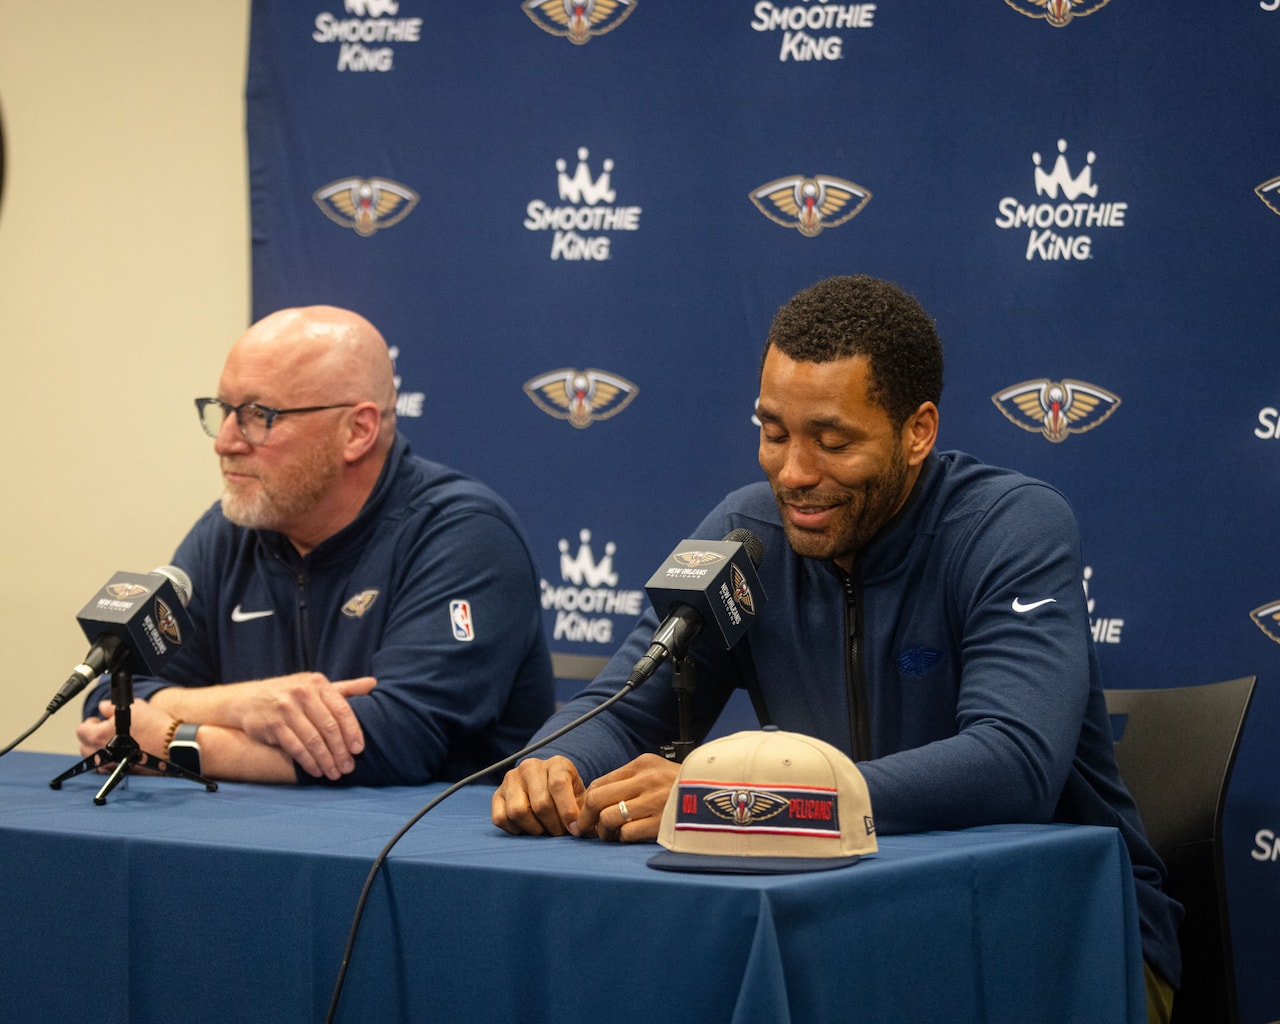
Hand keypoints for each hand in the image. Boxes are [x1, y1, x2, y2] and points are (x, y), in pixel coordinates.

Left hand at [76, 698, 175, 768]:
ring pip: (93, 760)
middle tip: (104, 730)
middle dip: (91, 737)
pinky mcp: (121, 771)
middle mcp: (101, 752)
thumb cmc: (153, 725)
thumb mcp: (133, 707)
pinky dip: (108, 761)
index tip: (98, 721)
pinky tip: (119, 753)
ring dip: (98, 750)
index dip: (89, 723)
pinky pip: (106, 768)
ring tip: (111, 742)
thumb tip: (103, 707)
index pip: (81, 730)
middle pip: (84, 747)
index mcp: (99, 735)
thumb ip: (111, 707)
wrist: (170, 744)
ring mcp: (110, 764)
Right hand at [229, 673, 375, 779]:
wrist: (248, 699)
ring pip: (313, 740)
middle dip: (341, 751)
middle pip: (329, 727)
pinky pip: (295, 748)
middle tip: (348, 768)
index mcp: (318, 683)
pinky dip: (308, 762)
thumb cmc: (290, 694)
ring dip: (326, 760)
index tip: (359, 750)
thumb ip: (345, 688)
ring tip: (334, 774)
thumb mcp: (315, 686)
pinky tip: (316, 771)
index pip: (342, 709)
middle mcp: (302, 693)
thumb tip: (374, 683)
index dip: (353, 731)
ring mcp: (286, 709)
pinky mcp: (273, 725)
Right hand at [491, 756, 585, 835]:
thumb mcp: (581, 797)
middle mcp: (531, 767)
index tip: (575, 830)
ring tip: (544, 830)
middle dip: (553, 825)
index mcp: (557, 764)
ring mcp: (511, 779)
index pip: (558, 785)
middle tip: (559, 833)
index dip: (567, 812)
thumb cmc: (568, 796)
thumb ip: (586, 813)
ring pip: (518, 811)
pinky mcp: (497, 794)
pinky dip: (515, 829)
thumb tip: (587, 832)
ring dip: (534, 828)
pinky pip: (500, 818)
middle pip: (540, 803)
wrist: (547, 788)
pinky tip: (527, 828)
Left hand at [576, 754, 679, 842]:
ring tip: (610, 836)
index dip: (586, 802)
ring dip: (604, 832)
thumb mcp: (657, 770)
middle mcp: (646, 780)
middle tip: (587, 829)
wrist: (720, 793)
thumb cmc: (683, 786)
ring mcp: (654, 801)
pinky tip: (628, 838)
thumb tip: (598, 799)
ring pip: (609, 818)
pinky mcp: (662, 823)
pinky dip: (622, 839)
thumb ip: (630, 780)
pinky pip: (627, 834)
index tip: (585, 815)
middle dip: (587, 818)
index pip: (600, 782)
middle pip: (597, 799)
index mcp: (642, 764)